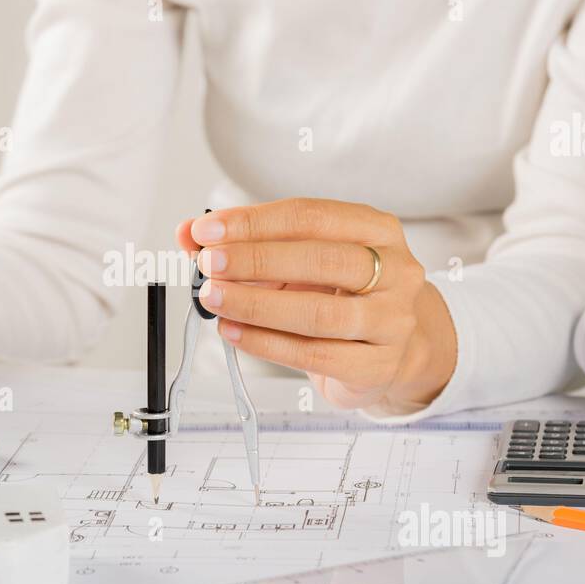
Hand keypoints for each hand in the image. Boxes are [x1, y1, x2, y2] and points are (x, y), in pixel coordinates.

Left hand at [176, 198, 456, 414]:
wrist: (394, 349)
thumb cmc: (342, 294)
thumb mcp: (301, 260)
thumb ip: (248, 244)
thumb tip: (189, 235)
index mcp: (377, 230)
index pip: (310, 217)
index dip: (253, 222)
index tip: (207, 230)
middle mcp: (395, 272)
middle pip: (322, 260)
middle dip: (256, 260)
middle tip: (209, 263)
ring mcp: (391, 321)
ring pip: (319, 313)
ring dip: (257, 305)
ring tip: (214, 298)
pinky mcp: (376, 366)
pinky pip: (314, 355)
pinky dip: (266, 344)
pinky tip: (234, 332)